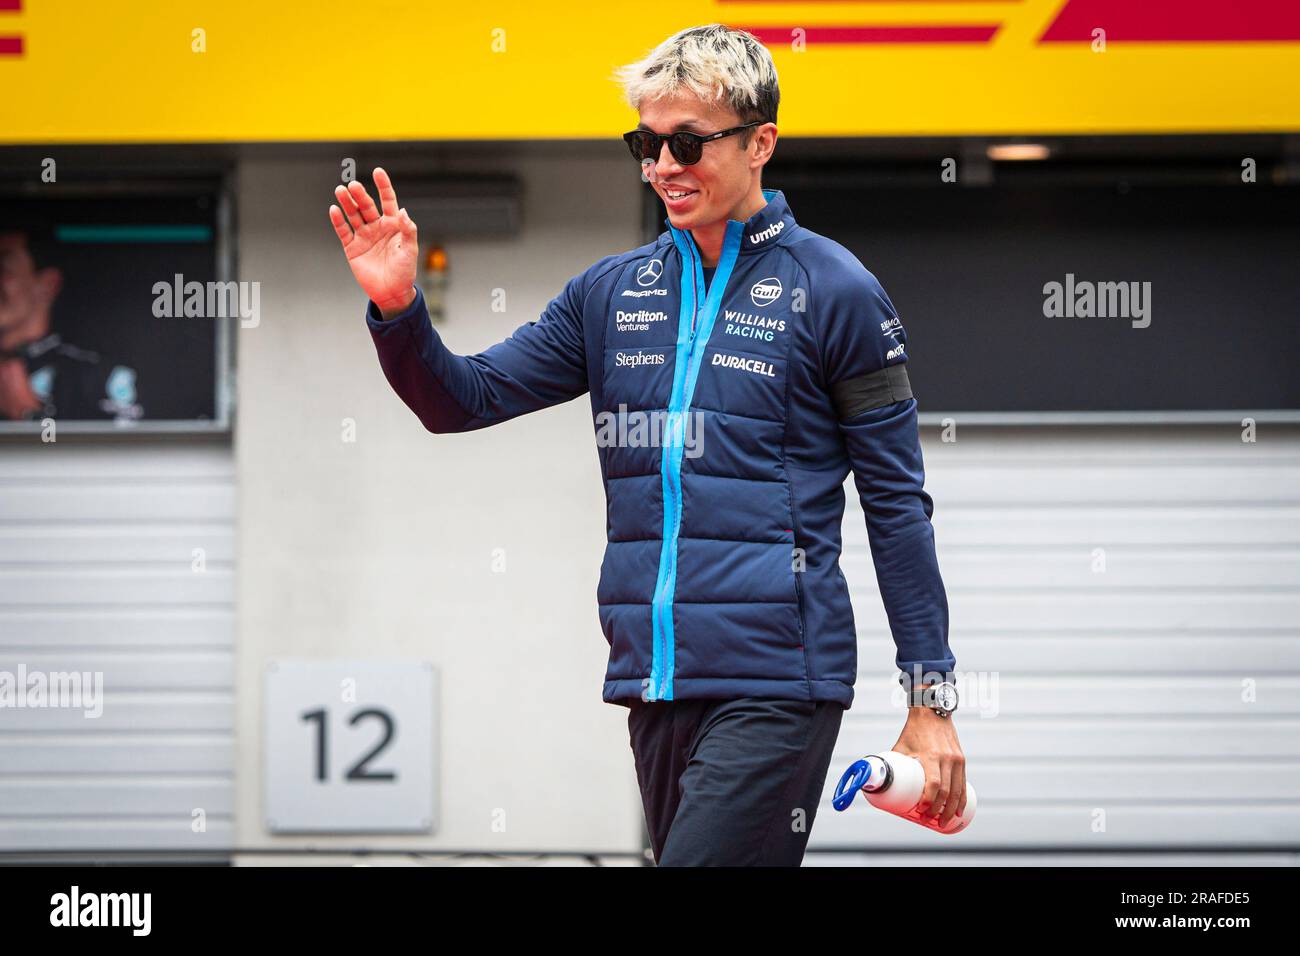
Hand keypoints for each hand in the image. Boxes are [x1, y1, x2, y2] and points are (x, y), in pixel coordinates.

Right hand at [328, 167, 417, 316]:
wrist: (392, 293)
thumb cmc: (405, 271)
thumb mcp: (410, 250)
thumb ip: (408, 230)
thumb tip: (402, 210)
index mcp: (393, 225)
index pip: (387, 200)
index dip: (383, 186)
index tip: (377, 171)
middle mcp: (377, 227)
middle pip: (366, 206)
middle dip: (360, 195)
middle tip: (352, 186)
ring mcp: (364, 236)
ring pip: (353, 215)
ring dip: (347, 203)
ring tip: (340, 191)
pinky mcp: (352, 248)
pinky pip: (343, 231)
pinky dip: (338, 221)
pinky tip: (334, 209)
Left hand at [891, 706, 966, 827]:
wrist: (931, 712)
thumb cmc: (913, 730)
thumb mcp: (901, 746)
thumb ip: (894, 763)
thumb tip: (880, 781)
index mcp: (930, 755)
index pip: (933, 784)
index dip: (929, 801)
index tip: (921, 811)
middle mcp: (946, 758)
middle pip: (945, 791)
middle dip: (938, 810)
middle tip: (928, 821)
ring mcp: (956, 759)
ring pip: (957, 790)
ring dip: (951, 809)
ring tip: (943, 822)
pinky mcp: (961, 759)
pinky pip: (963, 784)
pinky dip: (962, 799)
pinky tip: (959, 811)